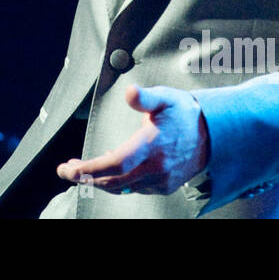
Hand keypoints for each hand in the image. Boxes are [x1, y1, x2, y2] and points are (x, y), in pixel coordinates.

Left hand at [56, 84, 209, 194]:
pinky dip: (117, 181)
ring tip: (80, 168)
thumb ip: (145, 97)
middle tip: (66, 169)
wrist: (212, 134)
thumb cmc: (184, 113)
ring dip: (98, 180)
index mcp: (153, 145)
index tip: (69, 168)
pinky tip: (109, 168)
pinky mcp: (164, 186)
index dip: (90, 169)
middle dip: (85, 177)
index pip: (116, 164)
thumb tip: (130, 91)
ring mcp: (161, 180)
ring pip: (121, 187)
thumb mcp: (165, 97)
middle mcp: (157, 167)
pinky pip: (134, 188)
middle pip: (113, 181)